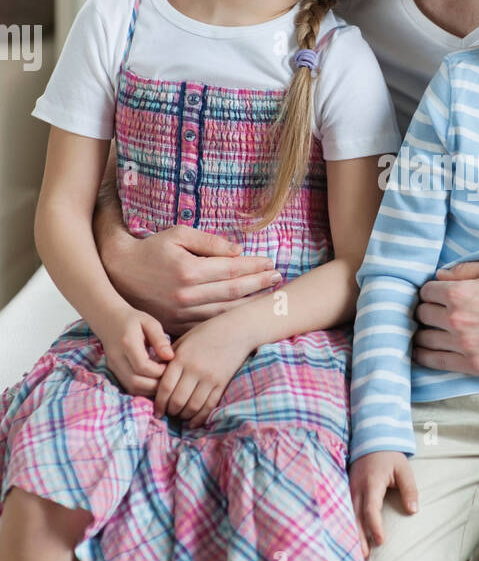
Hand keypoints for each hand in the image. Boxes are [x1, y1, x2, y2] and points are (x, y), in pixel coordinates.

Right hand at [99, 307, 175, 397]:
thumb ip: (160, 340)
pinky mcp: (113, 371)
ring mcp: (113, 366)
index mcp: (127, 343)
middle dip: (155, 384)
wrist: (109, 319)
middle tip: (168, 375)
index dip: (159, 371)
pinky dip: (142, 387)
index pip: (142, 366)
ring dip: (149, 388)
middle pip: (136, 382)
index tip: (169, 365)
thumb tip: (170, 357)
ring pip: (132, 387)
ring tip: (161, 378)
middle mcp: (117, 357)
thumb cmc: (133, 320)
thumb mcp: (150, 323)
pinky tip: (152, 379)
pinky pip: (128, 386)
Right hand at [100, 224, 283, 334]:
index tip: (271, 263)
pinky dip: (230, 319)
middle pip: (234, 292)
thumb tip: (239, 251)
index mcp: (189, 270)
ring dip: (250, 304)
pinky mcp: (177, 325)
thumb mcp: (178, 234)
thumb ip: (210, 242)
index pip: (233, 270)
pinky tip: (243, 312)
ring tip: (268, 296)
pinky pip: (209, 324)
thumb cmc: (152, 249)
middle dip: (260, 285)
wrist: (120, 273)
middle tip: (277, 279)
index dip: (255, 267)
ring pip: (225, 311)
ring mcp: (182, 313)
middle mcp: (187, 295)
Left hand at [152, 312, 254, 426]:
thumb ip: (169, 358)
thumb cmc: (207, 333)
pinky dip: (199, 418)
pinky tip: (193, 422)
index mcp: (181, 358)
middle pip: (177, 400)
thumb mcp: (183, 341)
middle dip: (170, 411)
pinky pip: (209, 406)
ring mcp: (210, 378)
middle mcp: (195, 370)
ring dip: (184, 415)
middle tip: (167, 414)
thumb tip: (152, 376)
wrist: (237, 330)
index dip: (159, 403)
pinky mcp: (222, 383)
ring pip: (192, 406)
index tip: (156, 411)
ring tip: (180, 416)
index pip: (165, 388)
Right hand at [349, 451, 417, 558]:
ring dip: (351, 535)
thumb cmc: (390, 457)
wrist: (371, 440)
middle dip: (358, 537)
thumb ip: (409, 490)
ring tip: (356, 554)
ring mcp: (348, 489)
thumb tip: (413, 511)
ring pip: (347, 516)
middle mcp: (356, 488)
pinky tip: (350, 540)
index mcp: (371, 483)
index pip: (370, 508)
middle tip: (363, 557)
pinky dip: (347, 526)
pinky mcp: (346, 492)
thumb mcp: (404, 470)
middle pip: (354, 517)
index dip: (374, 525)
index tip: (381, 540)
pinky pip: (344, 512)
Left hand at [412, 260, 478, 377]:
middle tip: (434, 313)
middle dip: (426, 311)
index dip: (430, 292)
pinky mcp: (470, 364)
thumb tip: (438, 275)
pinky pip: (434, 361)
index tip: (435, 296)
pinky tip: (422, 352)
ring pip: (423, 339)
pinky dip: (424, 356)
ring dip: (423, 333)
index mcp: (459, 293)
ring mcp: (462, 344)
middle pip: (422, 315)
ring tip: (428, 332)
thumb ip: (464, 270)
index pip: (425, 292)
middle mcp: (456, 319)